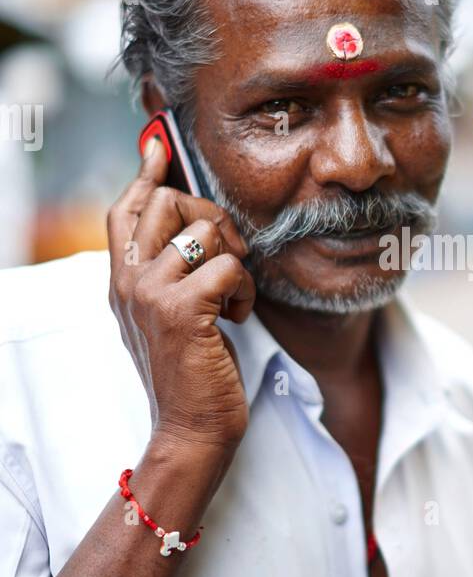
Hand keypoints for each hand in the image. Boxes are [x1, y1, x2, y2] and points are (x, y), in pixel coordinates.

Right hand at [107, 134, 255, 449]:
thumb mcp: (169, 316)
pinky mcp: (181, 310)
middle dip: (214, 216)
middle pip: (168, 202)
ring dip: (235, 256)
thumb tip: (190, 227)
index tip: (158, 145)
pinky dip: (246, 290)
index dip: (146, 173)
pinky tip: (239, 317)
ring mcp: (151, 293)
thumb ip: (168, 273)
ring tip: (234, 294)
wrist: (191, 430)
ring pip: (203, 228)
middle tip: (232, 255)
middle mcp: (129, 280)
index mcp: (122, 280)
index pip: (126, 209)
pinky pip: (229, 266)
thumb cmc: (191, 374)